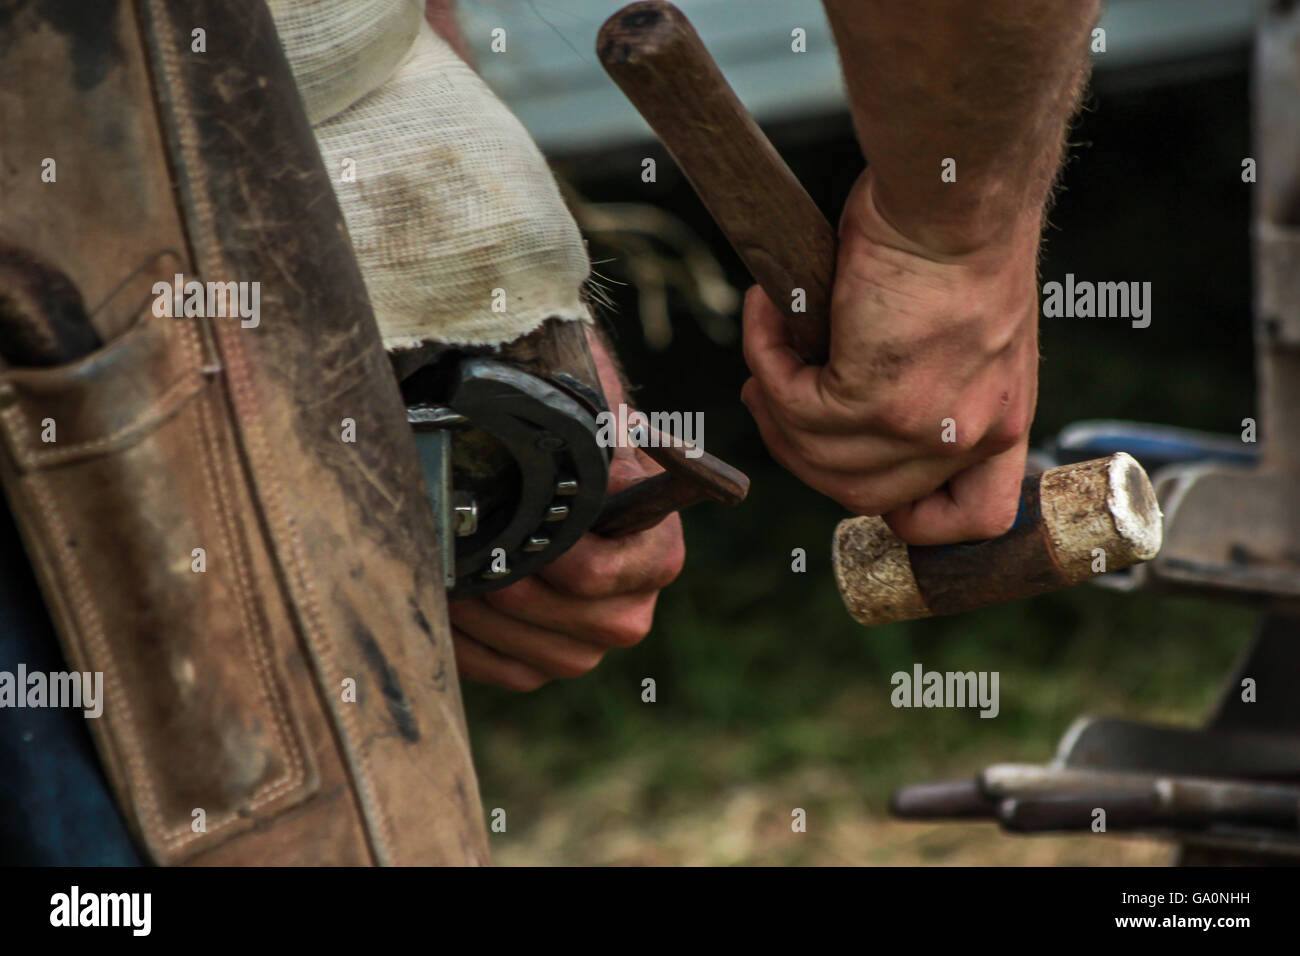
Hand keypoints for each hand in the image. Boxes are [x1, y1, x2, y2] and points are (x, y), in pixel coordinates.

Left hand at [449, 331, 685, 690]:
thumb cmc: (561, 442)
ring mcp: (589, 641)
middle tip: (473, 557)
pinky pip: (513, 673)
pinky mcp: (544, 662)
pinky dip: (475, 647)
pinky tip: (449, 604)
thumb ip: (599, 424)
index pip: (621, 574)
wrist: (532, 473)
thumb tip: (608, 428)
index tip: (536, 535)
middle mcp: (633, 603)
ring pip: (550, 658)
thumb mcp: (583, 417)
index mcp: (656, 548)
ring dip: (491, 621)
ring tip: (452, 575)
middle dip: (520, 593)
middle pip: (590, 628)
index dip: (575, 562)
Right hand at [740, 169, 1039, 544]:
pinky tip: (767, 309)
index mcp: (1001, 419)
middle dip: (802, 450)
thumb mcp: (959, 329)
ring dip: (772, 400)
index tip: (868, 477)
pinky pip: (793, 402)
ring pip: (816, 455)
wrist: (955, 188)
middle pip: (864, 496)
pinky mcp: (878, 398)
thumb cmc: (952, 230)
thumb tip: (832, 403)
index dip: (915, 515)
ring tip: (766, 339)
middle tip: (769, 393)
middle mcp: (972, 434)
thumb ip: (923, 381)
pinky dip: (765, 355)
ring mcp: (925, 425)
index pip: (975, 516)